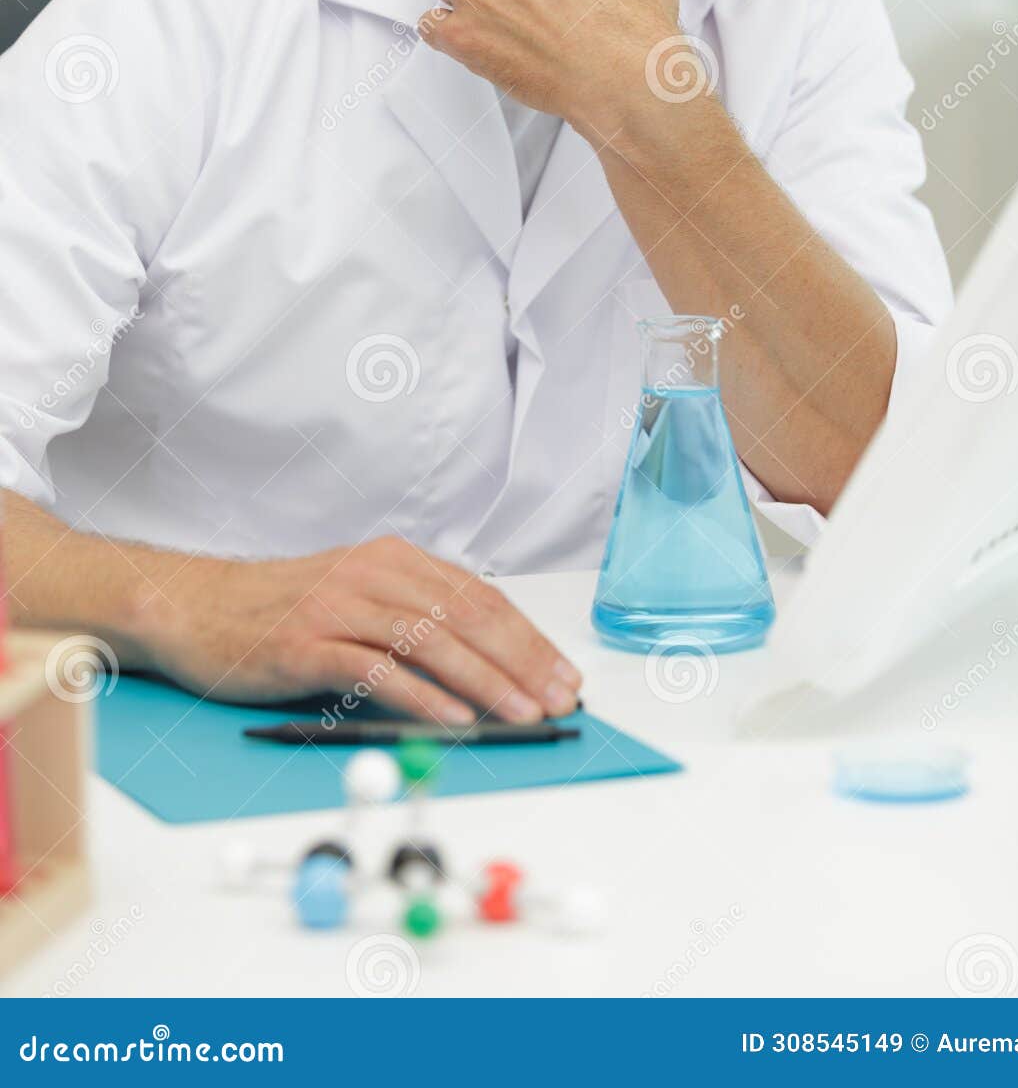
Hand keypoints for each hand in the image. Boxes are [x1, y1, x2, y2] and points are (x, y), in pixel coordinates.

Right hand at [133, 535, 581, 724]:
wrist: (195, 607)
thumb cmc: (279, 613)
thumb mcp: (357, 599)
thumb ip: (413, 620)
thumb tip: (486, 667)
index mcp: (394, 560)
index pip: (479, 597)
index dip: (528, 637)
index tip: (562, 673)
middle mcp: (373, 574)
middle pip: (466, 616)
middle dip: (522, 660)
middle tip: (559, 698)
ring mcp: (339, 605)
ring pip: (431, 640)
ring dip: (486, 681)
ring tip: (524, 714)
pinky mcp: (307, 643)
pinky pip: (377, 670)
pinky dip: (423, 695)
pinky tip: (456, 717)